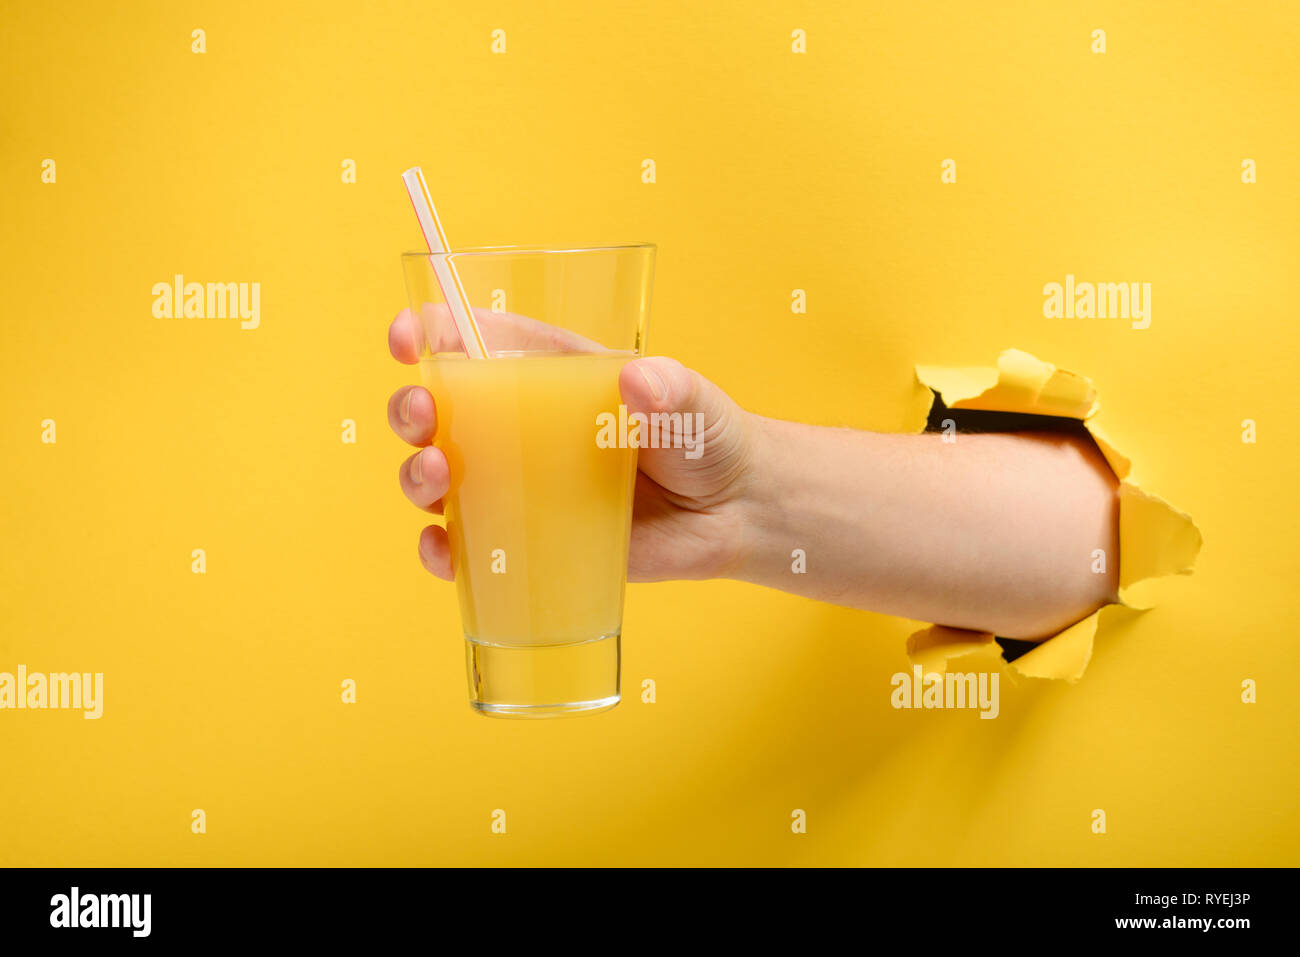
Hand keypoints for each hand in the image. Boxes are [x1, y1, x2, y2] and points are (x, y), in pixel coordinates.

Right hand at [385, 307, 757, 582]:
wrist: (734, 513)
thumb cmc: (707, 439)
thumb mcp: (694, 401)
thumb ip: (671, 387)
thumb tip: (639, 384)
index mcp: (549, 372)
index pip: (476, 343)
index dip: (431, 332)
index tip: (407, 336)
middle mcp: (521, 427)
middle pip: (439, 410)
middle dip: (410, 408)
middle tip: (420, 415)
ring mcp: (520, 487)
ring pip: (440, 479)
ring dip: (417, 476)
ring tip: (435, 476)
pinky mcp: (529, 542)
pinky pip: (469, 548)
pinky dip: (443, 551)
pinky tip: (444, 549)